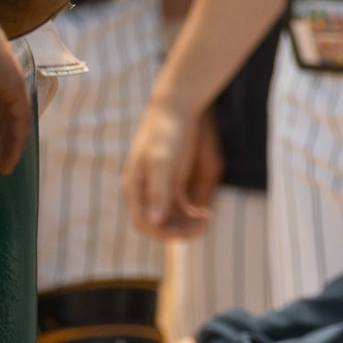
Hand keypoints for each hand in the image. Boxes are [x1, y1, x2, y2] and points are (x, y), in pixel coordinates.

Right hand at [124, 99, 209, 236]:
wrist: (176, 108)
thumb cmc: (166, 132)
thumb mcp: (163, 162)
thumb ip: (158, 192)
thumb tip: (154, 221)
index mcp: (135, 187)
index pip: (143, 222)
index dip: (162, 233)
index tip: (185, 233)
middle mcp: (144, 190)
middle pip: (158, 223)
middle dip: (178, 230)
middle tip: (202, 228)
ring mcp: (158, 186)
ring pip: (170, 216)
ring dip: (187, 223)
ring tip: (207, 220)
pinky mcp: (172, 181)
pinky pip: (180, 206)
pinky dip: (192, 212)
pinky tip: (206, 213)